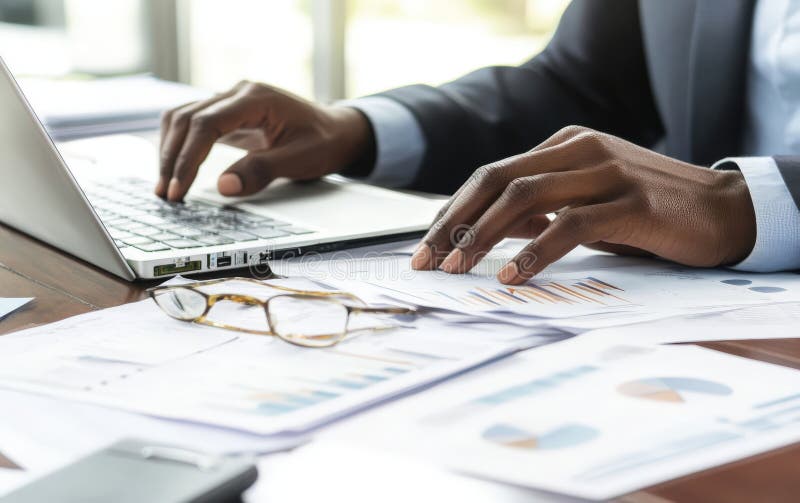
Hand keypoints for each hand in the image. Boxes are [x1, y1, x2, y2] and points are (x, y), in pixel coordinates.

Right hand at [157, 81, 373, 200]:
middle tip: (166, 195)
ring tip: (165, 187)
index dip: (188, 158)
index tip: (179, 188)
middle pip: (186, 118)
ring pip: (182, 118)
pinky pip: (191, 124)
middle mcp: (237, 93)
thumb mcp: (299, 160)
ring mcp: (230, 101)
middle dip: (171, 158)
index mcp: (256, 99)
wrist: (336, 131)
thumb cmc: (323, 143)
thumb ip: (262, 171)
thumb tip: (225, 187)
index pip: (206, 124)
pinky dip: (178, 145)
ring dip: (169, 151)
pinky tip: (174, 169)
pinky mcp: (227, 114)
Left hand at [410, 126, 756, 284]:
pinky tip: (511, 275)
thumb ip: (542, 208)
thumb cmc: (646, 211)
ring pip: (525, 196)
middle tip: (428, 260)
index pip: (493, 174)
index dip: (455, 210)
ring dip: (483, 235)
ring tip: (458, 268)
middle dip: (456, 221)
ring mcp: (606, 170)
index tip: (427, 245)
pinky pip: (569, 224)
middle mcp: (579, 149)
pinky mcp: (630, 200)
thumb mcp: (586, 202)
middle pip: (497, 180)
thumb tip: (488, 230)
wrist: (722, 209)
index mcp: (564, 145)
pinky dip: (534, 251)